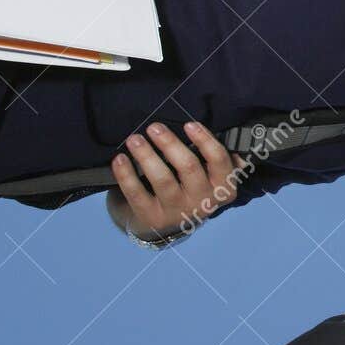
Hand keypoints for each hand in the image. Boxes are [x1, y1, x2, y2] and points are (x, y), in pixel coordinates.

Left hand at [108, 122, 244, 242]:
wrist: (167, 220)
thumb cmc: (190, 186)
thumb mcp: (209, 176)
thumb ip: (212, 156)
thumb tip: (206, 130)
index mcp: (224, 188)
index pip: (219, 160)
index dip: (204, 140)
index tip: (188, 124)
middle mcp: (204, 202)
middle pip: (189, 167)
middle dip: (170, 143)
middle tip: (154, 127)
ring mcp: (178, 212)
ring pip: (162, 179)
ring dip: (146, 156)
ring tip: (134, 139)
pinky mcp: (153, 218)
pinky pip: (137, 194)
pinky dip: (126, 175)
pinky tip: (119, 159)